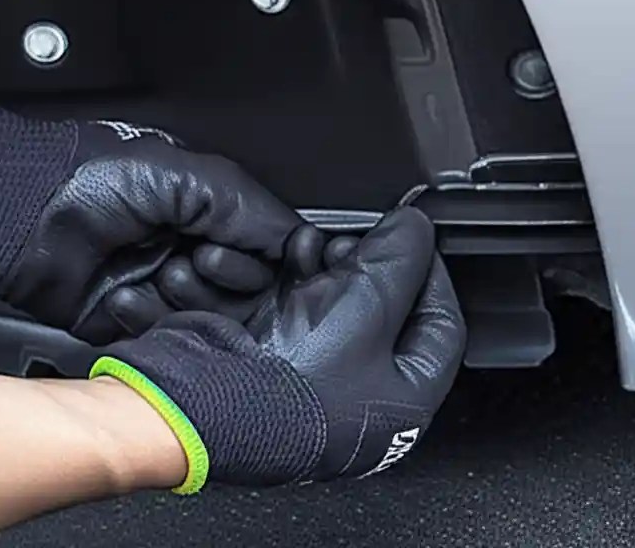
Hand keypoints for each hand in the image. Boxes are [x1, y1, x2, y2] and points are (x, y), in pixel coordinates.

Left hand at [0, 81, 302, 342]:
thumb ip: (257, 213)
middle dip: (229, 279)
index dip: (279, 262)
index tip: (287, 265)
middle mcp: (194, 252)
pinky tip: (129, 293)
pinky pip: (163, 340)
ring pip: (211, 322)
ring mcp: (163, 289)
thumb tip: (305, 245)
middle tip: (199, 257)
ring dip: (190, 299)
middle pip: (250, 294)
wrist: (22, 209)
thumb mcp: (198, 179)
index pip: (272, 252)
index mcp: (214, 215)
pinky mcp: (130, 322)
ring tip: (164, 270)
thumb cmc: (97, 174)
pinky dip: (149, 319)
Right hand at [87, 208, 465, 490]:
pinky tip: (288, 258)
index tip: (417, 241)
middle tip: (361, 241)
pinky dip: (294, 283)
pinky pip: (294, 317)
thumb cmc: (285, 384)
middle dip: (370, 267)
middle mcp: (360, 403)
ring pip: (336, 310)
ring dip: (327, 268)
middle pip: (386, 315)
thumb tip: (416, 229)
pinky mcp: (269, 371)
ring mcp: (312, 388)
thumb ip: (402, 255)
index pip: (443, 328)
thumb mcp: (365, 300)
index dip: (434, 275)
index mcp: (402, 404)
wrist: (191, 404)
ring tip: (317, 245)